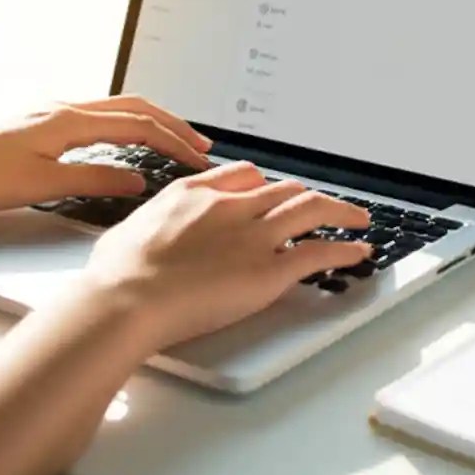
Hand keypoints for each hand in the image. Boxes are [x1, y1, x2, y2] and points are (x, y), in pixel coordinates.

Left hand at [0, 95, 211, 210]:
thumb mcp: (43, 185)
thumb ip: (95, 181)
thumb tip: (136, 181)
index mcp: (69, 120)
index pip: (138, 126)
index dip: (174, 142)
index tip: (198, 159)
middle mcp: (62, 109)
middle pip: (133, 107)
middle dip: (171, 124)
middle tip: (199, 144)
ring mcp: (49, 114)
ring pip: (114, 109)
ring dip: (148, 123)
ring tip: (170, 140)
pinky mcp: (38, 125)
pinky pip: (94, 118)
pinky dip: (122, 127)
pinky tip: (121, 144)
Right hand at [85, 162, 372, 348]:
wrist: (126, 299)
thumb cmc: (116, 276)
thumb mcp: (129, 230)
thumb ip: (150, 226)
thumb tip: (141, 236)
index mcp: (194, 194)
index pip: (242, 176)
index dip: (264, 184)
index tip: (272, 190)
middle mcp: (230, 207)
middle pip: (283, 189)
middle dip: (306, 196)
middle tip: (321, 205)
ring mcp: (254, 236)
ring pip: (311, 209)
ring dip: (341, 211)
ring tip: (358, 218)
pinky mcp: (271, 270)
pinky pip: (320, 251)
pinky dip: (346, 248)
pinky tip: (358, 250)